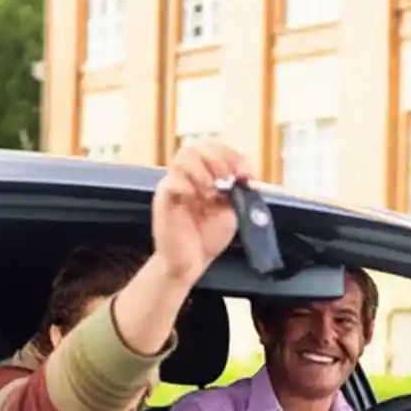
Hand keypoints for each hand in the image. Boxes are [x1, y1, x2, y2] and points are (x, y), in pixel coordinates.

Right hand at [151, 141, 251, 279]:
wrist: (189, 264)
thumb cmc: (206, 238)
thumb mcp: (230, 210)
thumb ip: (237, 191)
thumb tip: (246, 177)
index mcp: (203, 175)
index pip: (214, 148)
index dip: (232, 155)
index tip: (246, 173)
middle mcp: (186, 176)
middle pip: (196, 146)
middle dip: (218, 159)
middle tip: (228, 180)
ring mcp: (173, 186)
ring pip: (183, 157)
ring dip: (203, 171)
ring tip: (212, 192)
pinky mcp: (164, 201)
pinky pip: (171, 181)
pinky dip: (188, 185)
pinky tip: (198, 198)